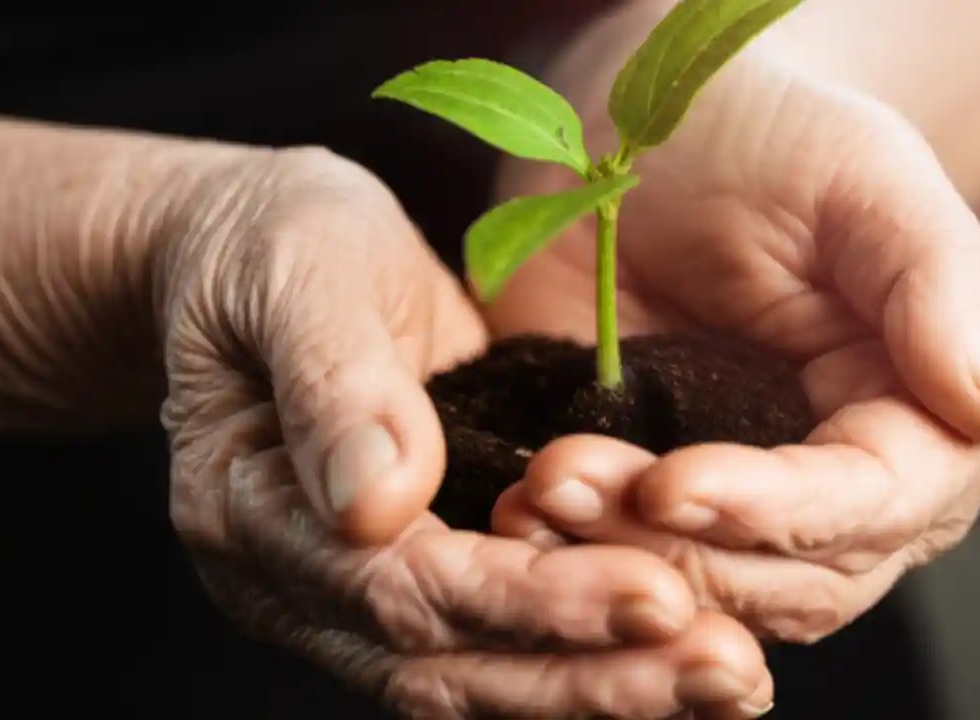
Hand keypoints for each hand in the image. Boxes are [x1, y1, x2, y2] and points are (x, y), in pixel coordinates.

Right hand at [155, 148, 774, 717]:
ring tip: (731, 676)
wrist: (253, 254)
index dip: (526, 602)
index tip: (656, 591)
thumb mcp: (299, 276)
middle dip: (592, 672)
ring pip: (478, 676)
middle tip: (729, 666)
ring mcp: (345, 592)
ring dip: (606, 687)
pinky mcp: (408, 575)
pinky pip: (495, 644)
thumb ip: (335, 385)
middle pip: (445, 663)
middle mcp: (292, 579)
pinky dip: (585, 659)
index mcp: (248, 506)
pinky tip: (678, 656)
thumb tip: (375, 508)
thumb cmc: (270, 246)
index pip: (398, 588)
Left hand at [488, 7, 979, 644]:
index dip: (772, 510)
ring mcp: (744, 510)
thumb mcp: (861, 182)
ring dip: (613, 563)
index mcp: (924, 423)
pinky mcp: (655, 504)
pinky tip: (515, 518)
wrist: (646, 141)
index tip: (670, 485)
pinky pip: (626, 567)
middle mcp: (846, 494)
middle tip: (564, 484)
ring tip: (531, 497)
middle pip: (783, 578)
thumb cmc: (771, 141)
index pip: (868, 506)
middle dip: (673, 544)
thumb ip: (938, 290)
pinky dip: (575, 559)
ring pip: (704, 591)